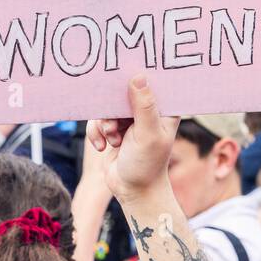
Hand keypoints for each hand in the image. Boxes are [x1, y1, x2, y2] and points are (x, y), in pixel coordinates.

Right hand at [86, 75, 178, 203]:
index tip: (122, 69)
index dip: (138, 73)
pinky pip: (97, 119)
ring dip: (105, 123)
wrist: (132, 191)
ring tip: (113, 139)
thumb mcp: (147, 134)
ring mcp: (129, 119)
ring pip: (107, 105)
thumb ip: (144, 106)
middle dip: (113, 106)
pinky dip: (96, 132)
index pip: (153, 81)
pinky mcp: (113, 128)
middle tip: (114, 121)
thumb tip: (139, 76)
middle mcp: (148, 110)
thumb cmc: (147, 165)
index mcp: (164, 108)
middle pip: (124, 90)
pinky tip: (102, 146)